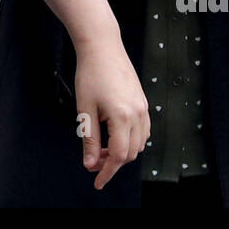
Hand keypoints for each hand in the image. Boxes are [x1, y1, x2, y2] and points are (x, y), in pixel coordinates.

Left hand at [73, 35, 150, 189]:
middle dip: (113, 162)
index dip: (107, 172)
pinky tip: (114, 135)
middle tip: (93, 160)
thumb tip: (90, 163)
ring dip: (123, 151)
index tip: (97, 182)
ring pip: (140, 143)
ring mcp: (143, 107)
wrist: (102, 46)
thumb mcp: (85, 109)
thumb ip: (89, 139)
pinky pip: (143, 129)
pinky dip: (131, 138)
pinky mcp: (143, 102)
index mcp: (122, 116)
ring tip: (102, 147)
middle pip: (131, 152)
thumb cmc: (90, 73)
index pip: (119, 156)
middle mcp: (138, 113)